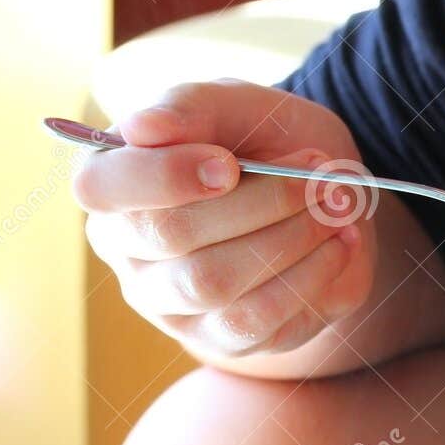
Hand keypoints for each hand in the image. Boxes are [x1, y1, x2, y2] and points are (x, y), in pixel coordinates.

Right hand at [75, 79, 377, 360]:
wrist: (321, 191)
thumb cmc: (262, 140)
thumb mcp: (236, 105)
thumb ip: (189, 107)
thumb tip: (142, 128)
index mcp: (112, 181)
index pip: (102, 187)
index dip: (165, 176)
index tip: (231, 163)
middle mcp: (127, 250)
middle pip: (173, 236)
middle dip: (262, 202)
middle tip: (322, 177)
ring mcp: (169, 302)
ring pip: (215, 284)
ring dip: (292, 240)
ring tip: (337, 205)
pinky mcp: (221, 339)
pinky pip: (259, 320)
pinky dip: (312, 277)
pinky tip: (342, 243)